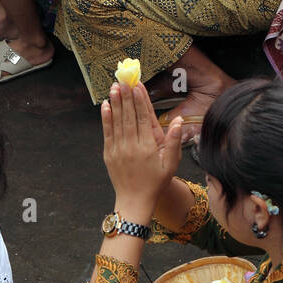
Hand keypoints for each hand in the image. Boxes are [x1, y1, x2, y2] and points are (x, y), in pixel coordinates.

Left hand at [101, 81, 183, 215]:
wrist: (134, 201)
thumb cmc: (155, 183)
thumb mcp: (171, 165)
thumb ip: (174, 142)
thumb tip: (178, 121)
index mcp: (147, 147)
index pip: (142, 118)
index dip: (139, 100)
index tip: (136, 86)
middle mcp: (131, 146)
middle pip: (128, 116)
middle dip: (125, 96)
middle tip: (123, 80)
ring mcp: (118, 150)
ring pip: (117, 121)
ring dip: (115, 103)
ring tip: (114, 87)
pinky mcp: (109, 154)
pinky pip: (107, 132)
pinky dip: (106, 118)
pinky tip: (105, 106)